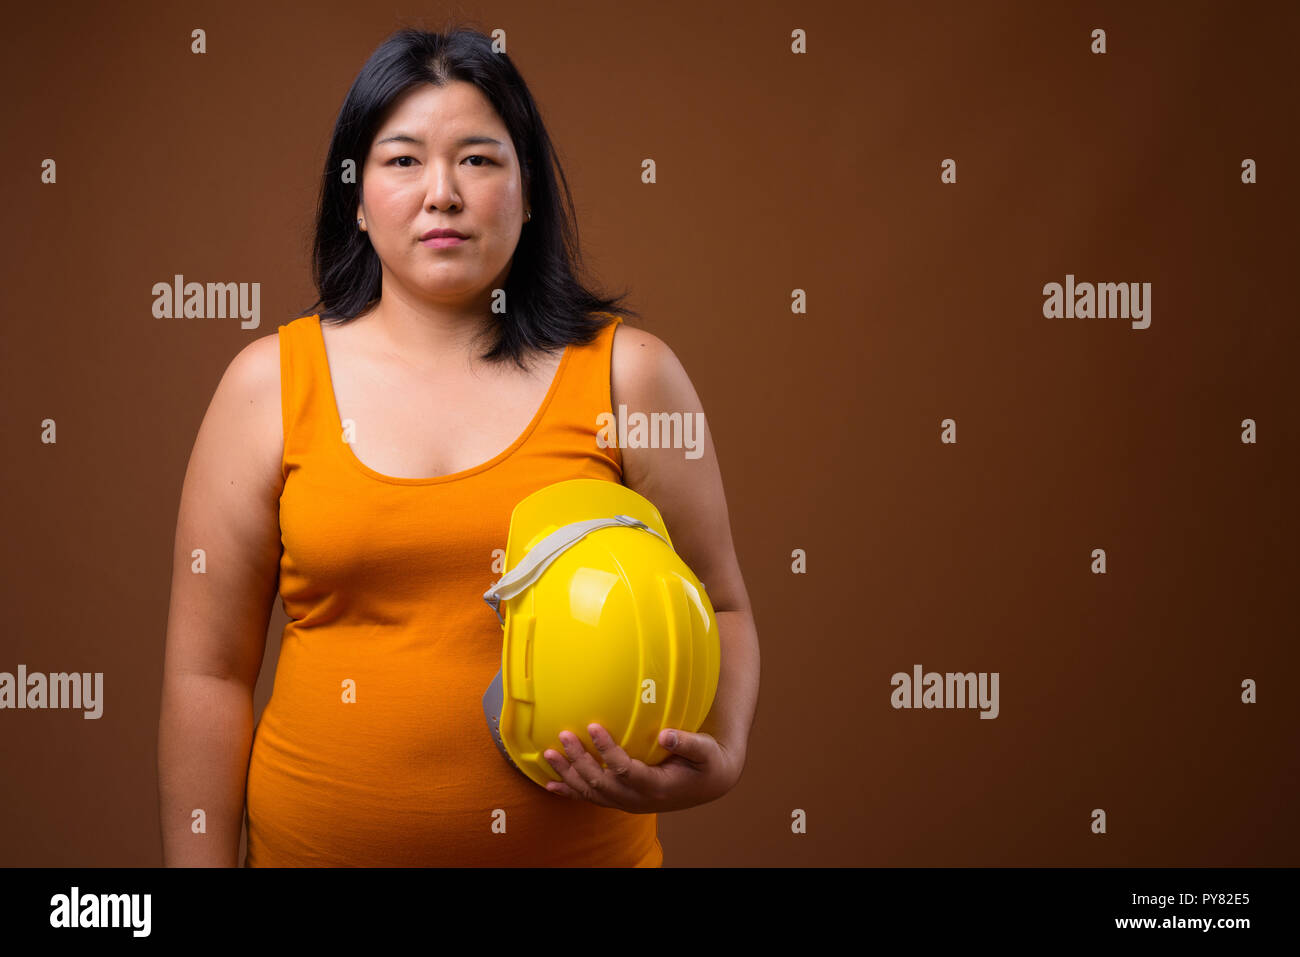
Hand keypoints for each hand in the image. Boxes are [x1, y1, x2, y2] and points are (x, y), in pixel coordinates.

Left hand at [542, 723, 740, 812]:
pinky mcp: (622, 799)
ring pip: (591, 792)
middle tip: (564, 735)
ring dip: (568, 774)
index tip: (594, 726)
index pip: (625, 770)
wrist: (709, 784)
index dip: (607, 750)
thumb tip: (666, 733)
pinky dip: (570, 791)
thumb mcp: (706, 751)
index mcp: (657, 786)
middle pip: (601, 782)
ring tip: (548, 754)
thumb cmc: (708, 763)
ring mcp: (628, 802)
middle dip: (580, 760)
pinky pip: (592, 798)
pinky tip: (551, 784)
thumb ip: (688, 742)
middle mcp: (638, 799)